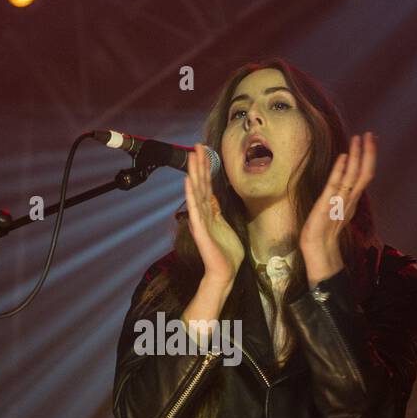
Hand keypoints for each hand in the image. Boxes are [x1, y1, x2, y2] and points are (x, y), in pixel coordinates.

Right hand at [184, 143, 243, 287]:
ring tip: (192, 158)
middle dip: (200, 165)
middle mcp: (204, 213)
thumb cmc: (227, 253)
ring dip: (194, 174)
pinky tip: (189, 182)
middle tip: (197, 146)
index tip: (204, 151)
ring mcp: (201, 220)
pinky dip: (192, 195)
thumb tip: (212, 198)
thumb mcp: (225, 226)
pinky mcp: (201, 230)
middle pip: (201, 184)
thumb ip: (217, 211)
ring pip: (197, 193)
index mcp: (211, 212)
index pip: (207, 185)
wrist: (225, 272)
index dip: (205, 168)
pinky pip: (196, 210)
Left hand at [299, 132, 375, 280]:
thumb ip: (341, 196)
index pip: (365, 175)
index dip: (369, 158)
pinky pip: (336, 185)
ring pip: (354, 176)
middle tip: (370, 134)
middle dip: (369, 153)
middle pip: (365, 173)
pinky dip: (340, 170)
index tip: (370, 141)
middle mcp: (350, 199)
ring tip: (359, 138)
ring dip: (357, 156)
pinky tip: (343, 157)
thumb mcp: (336, 209)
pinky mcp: (328, 205)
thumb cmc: (324, 231)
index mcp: (352, 200)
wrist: (319, 250)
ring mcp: (340, 202)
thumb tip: (343, 181)